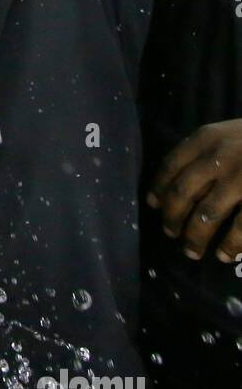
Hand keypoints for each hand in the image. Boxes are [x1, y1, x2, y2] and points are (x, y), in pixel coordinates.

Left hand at [147, 120, 241, 262]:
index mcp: (207, 138)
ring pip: (207, 216)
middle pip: (183, 193)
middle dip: (173, 218)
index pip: (170, 166)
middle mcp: (219, 156)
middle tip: (171, 234)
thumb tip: (170, 184)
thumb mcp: (227, 134)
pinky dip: (229, 245)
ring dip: (195, 237)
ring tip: (192, 251)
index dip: (159, 189)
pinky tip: (224, 254)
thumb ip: (203, 151)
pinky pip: (240, 228)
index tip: (154, 206)